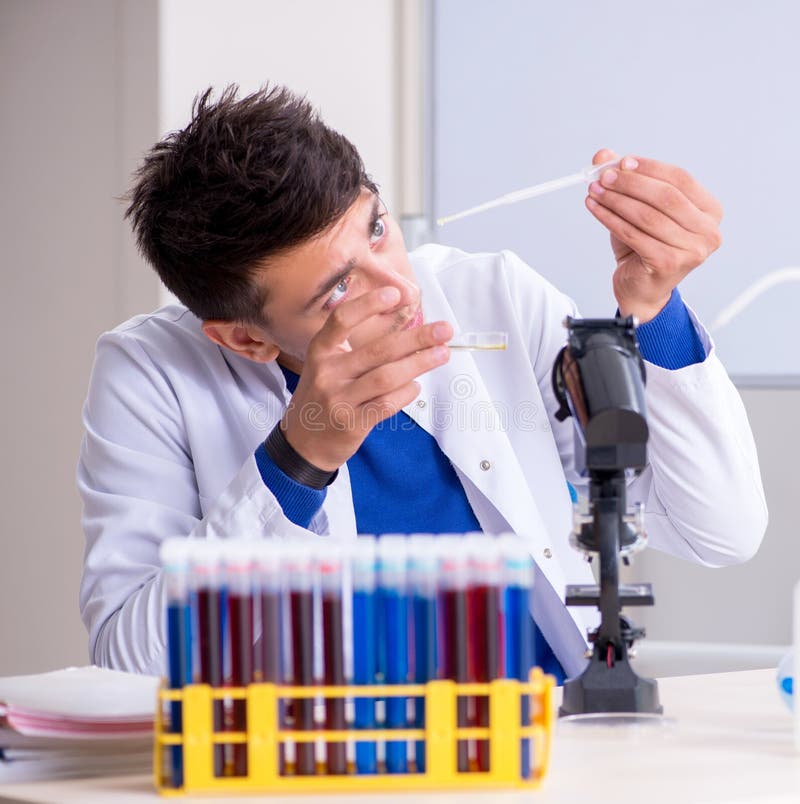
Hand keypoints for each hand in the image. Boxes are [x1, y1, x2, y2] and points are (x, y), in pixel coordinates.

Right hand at [280, 287, 451, 470]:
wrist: (302, 444)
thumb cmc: (322, 399)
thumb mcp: (327, 368)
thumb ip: (357, 352)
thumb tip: (407, 335)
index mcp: (320, 352)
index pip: (342, 319)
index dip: (369, 304)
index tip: (396, 293)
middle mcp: (327, 372)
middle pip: (378, 350)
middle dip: (417, 338)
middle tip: (445, 329)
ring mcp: (338, 399)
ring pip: (386, 377)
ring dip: (419, 364)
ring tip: (442, 354)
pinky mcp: (351, 423)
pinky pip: (386, 404)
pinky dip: (406, 393)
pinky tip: (416, 386)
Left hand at [586, 149, 722, 321]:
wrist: (642, 289)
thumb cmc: (644, 247)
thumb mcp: (639, 209)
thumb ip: (627, 180)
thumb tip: (603, 156)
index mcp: (710, 211)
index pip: (680, 179)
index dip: (649, 167)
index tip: (622, 161)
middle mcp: (708, 231)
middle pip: (665, 196)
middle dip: (631, 183)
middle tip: (603, 175)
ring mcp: (692, 250)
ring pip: (647, 216)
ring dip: (616, 200)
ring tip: (594, 190)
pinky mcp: (669, 263)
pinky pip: (634, 234)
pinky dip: (610, 218)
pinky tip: (594, 208)